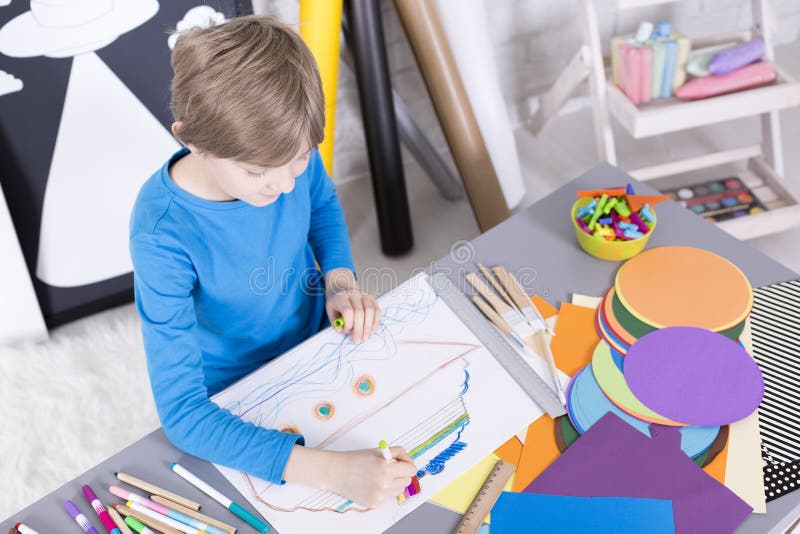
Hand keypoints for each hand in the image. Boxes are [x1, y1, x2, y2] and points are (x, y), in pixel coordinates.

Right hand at [284, 445, 416, 508]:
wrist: (336, 471)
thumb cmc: (356, 459)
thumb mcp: (378, 450)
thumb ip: (397, 453)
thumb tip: (409, 461)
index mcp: (387, 469)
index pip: (411, 469)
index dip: (407, 463)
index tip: (401, 462)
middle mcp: (384, 484)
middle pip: (407, 481)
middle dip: (401, 473)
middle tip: (390, 468)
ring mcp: (379, 496)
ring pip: (399, 490)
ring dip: (394, 483)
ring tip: (379, 476)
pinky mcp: (374, 504)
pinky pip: (388, 497)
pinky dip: (384, 491)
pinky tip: (372, 484)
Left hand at [324, 268, 380, 343]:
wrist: (342, 288)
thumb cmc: (336, 302)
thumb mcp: (329, 310)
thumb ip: (334, 321)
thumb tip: (341, 330)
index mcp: (341, 297)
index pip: (348, 310)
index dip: (348, 323)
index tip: (346, 331)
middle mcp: (354, 294)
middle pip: (360, 312)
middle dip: (359, 329)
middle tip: (357, 340)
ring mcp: (364, 295)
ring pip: (370, 311)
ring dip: (368, 326)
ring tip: (365, 337)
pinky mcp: (372, 298)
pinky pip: (377, 310)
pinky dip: (375, 322)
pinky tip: (371, 330)